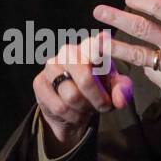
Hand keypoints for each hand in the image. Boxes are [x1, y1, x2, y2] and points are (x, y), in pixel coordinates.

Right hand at [33, 29, 133, 150]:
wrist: (74, 109)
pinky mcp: (39, 83)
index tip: (100, 59)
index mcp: (89, 47)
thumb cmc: (98, 91)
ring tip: (88, 109)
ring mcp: (51, 66)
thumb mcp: (114, 89)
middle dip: (98, 98)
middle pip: (85, 78)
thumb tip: (119, 99)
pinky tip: (75, 113)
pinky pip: (59, 106)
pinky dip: (72, 116)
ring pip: (72, 96)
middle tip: (104, 107)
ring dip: (84, 109)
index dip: (99, 51)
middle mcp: (68, 51)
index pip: (94, 45)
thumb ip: (121, 91)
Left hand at [93, 0, 160, 114]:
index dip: (140, 1)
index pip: (159, 7)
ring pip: (138, 54)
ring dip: (114, 47)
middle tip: (98, 12)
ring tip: (97, 42)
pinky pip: (152, 73)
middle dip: (116, 18)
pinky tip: (138, 61)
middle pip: (140, 28)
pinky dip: (145, 66)